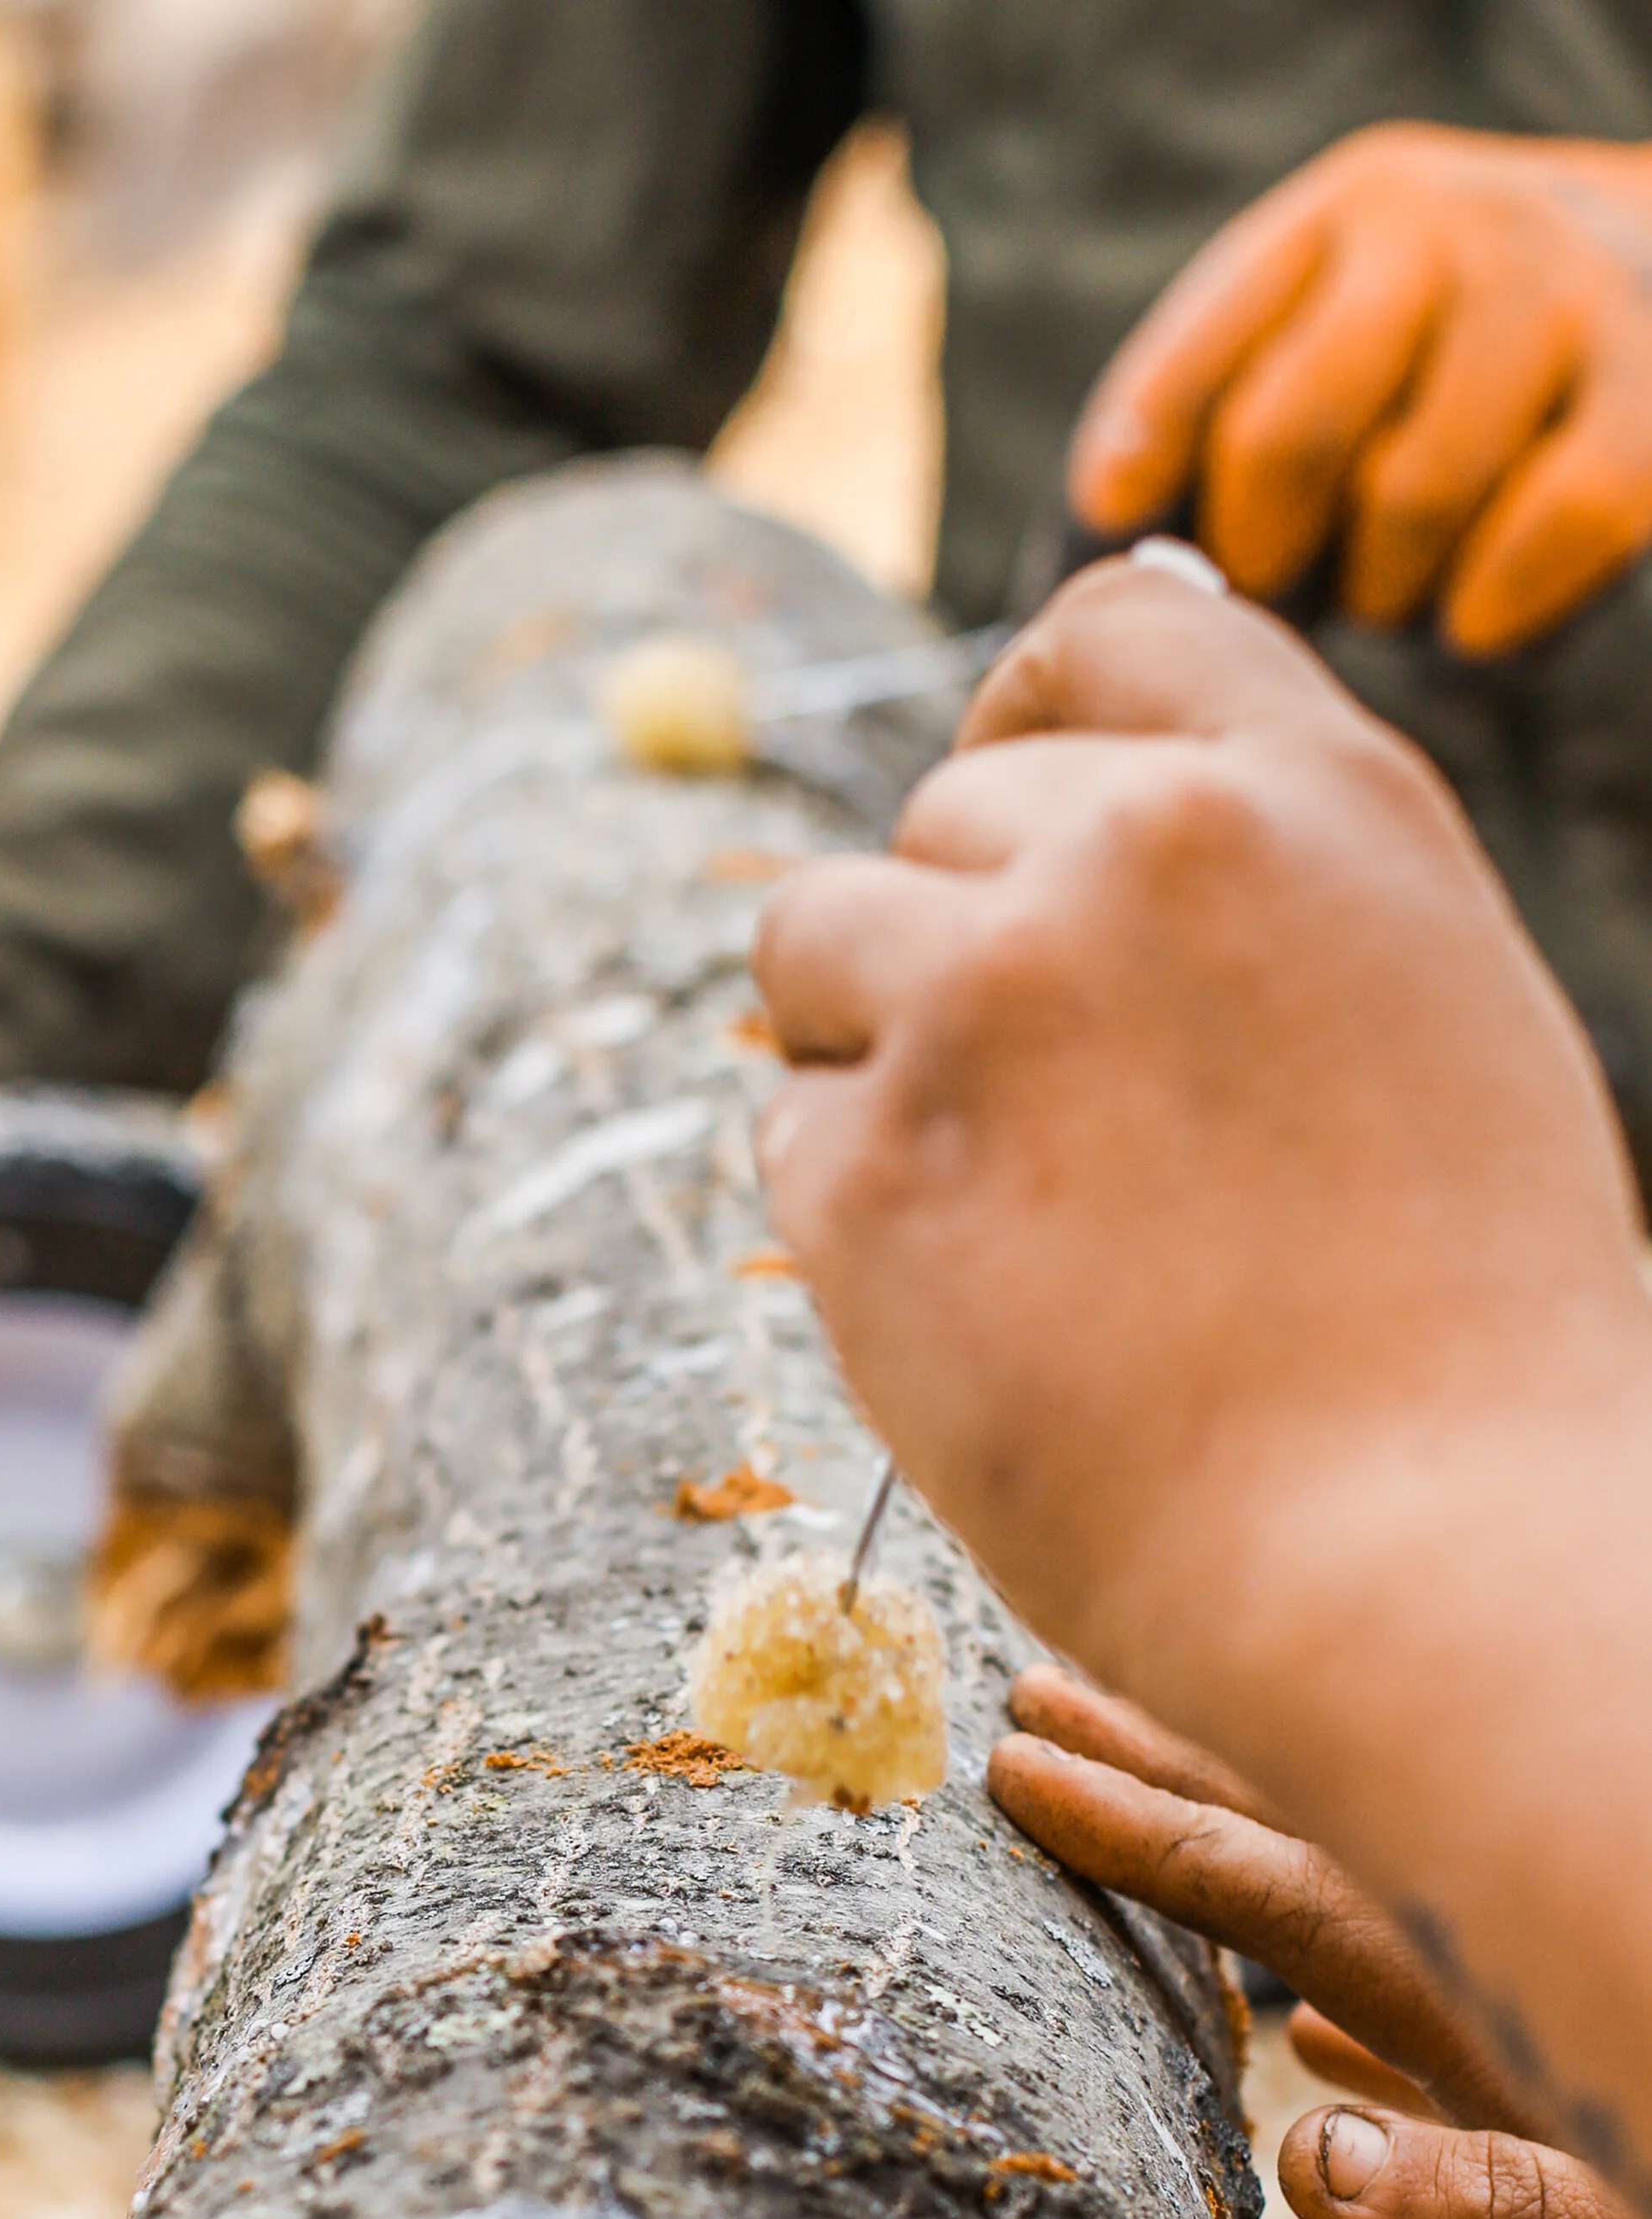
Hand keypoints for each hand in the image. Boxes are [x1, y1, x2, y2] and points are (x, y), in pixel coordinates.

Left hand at [750, 558, 1648, 1744]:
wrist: (1430, 1560)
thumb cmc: (1460, 1340)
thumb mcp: (1430, 1020)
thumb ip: (1272, 895)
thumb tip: (1079, 829)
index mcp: (1320, 796)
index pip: (1108, 625)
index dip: (1023, 710)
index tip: (992, 804)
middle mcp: (1147, 849)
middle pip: (938, 813)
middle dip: (957, 944)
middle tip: (1054, 1131)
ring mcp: (993, 995)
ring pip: (813, 943)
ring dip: (869, 1058)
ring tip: (1014, 1220)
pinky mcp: (872, 1162)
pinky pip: (789, 1137)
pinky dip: (853, 1220)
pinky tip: (990, 1320)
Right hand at [988, 1666, 1651, 2218]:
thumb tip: (1308, 2149)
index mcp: (1518, 1998)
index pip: (1291, 1886)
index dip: (1144, 1825)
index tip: (1011, 1754)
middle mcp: (1528, 1963)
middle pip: (1324, 1819)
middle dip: (1174, 1750)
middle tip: (1032, 1675)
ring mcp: (1563, 1999)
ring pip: (1381, 1886)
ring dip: (1256, 1831)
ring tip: (1146, 1785)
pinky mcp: (1597, 2069)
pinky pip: (1461, 1994)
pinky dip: (1377, 1990)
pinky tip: (1326, 2041)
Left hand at [1070, 125, 1651, 650]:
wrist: (1644, 281)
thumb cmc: (1436, 355)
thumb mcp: (1325, 327)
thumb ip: (1219, 404)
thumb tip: (1104, 545)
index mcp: (1347, 218)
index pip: (1202, 353)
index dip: (1142, 459)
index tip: (1117, 531)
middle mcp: (1456, 234)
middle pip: (1291, 431)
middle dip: (1262, 546)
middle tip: (1276, 582)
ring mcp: (1563, 303)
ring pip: (1413, 494)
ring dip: (1382, 585)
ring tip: (1389, 587)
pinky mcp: (1650, 400)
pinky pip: (1550, 526)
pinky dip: (1491, 603)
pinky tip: (1472, 621)